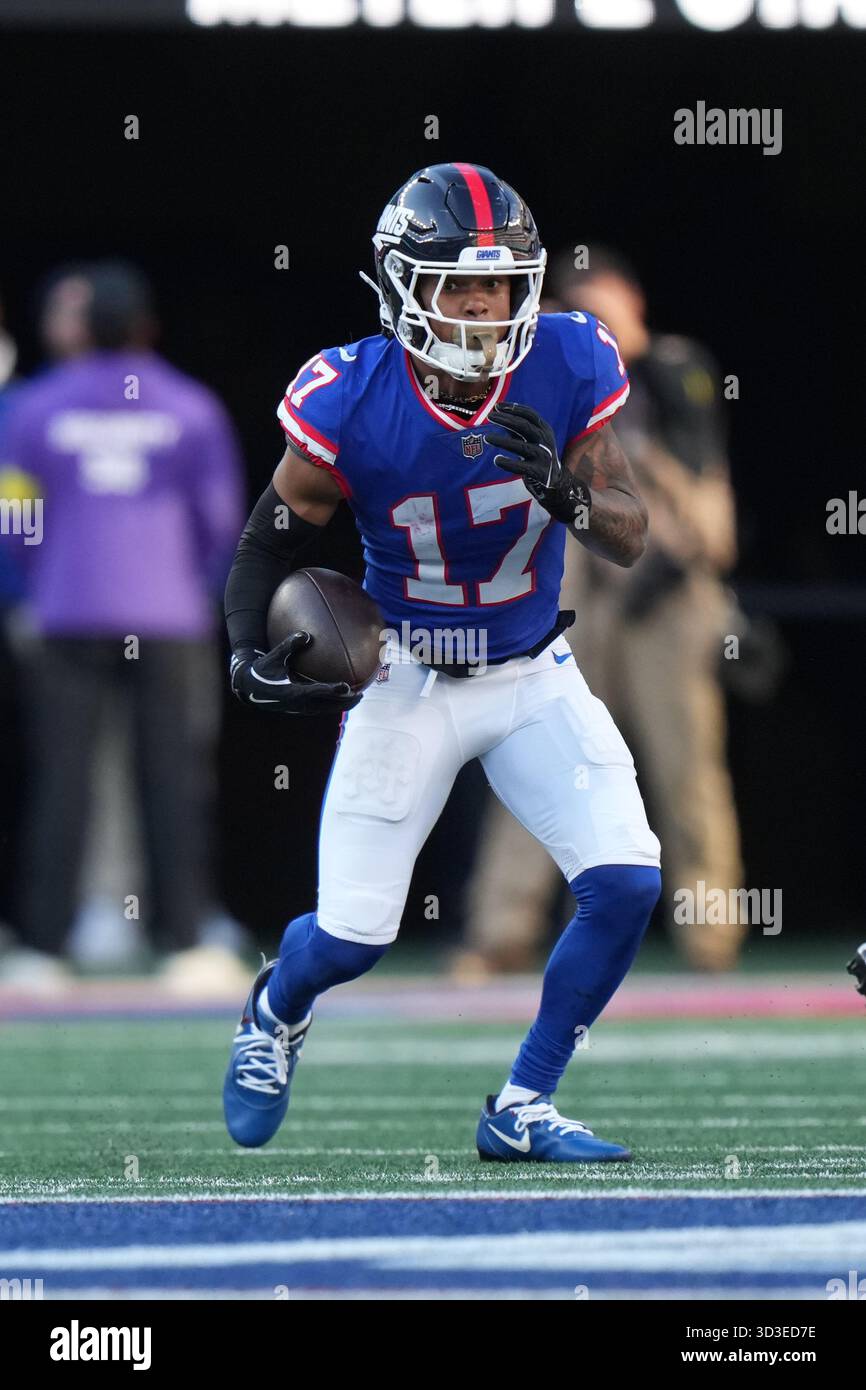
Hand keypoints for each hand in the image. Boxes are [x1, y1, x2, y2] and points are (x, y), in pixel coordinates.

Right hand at [230, 632, 361, 715]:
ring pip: (325, 710)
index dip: (333, 690)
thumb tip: (306, 633)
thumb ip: (289, 645)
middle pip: (327, 706)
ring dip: (341, 705)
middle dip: (345, 702)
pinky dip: (331, 703)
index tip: (347, 687)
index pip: (317, 691)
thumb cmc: (262, 670)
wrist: (249, 688)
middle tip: (361, 694)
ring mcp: (299, 709)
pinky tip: (339, 696)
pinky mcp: (298, 709)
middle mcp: (299, 703)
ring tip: (355, 697)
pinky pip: (320, 708)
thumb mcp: (273, 657)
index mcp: (293, 692)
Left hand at [484, 401, 591, 527]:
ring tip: (487, 438)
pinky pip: (521, 467)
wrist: (554, 482)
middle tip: (490, 417)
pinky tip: (496, 460)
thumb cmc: (538, 456)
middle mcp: (546, 441)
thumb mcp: (531, 439)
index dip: (513, 409)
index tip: (497, 406)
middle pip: (525, 427)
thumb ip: (517, 428)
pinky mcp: (539, 472)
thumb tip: (497, 414)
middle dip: (506, 420)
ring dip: (503, 441)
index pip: (530, 415)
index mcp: (545, 430)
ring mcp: (543, 457)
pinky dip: (508, 463)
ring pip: (522, 446)